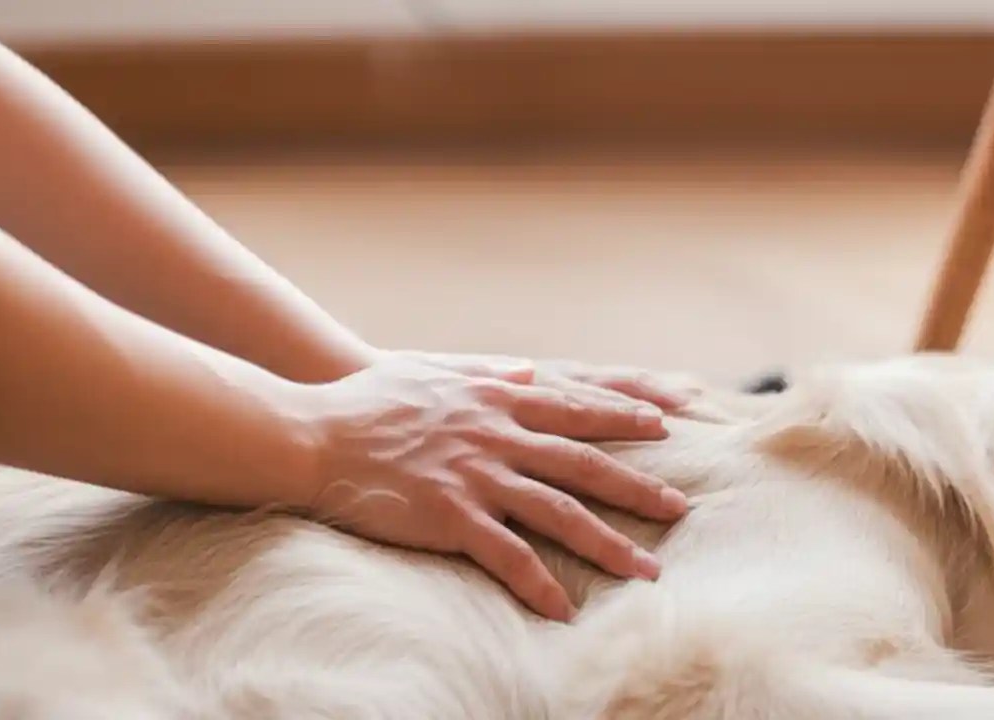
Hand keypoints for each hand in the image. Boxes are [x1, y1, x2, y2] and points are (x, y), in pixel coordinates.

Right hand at [293, 355, 687, 620]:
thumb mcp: (434, 373)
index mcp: (496, 398)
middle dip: (637, 486)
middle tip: (678, 509)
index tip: (665, 422)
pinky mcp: (449, 515)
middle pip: (583, 463)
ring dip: (607, 543)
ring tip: (645, 570)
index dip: (624, 415)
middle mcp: (496, 434)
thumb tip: (525, 371)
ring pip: (558, 512)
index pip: (575, 407)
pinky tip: (564, 609)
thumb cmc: (369, 399)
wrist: (315, 430)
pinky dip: (539, 583)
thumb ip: (486, 374)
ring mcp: (476, 475)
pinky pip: (506, 555)